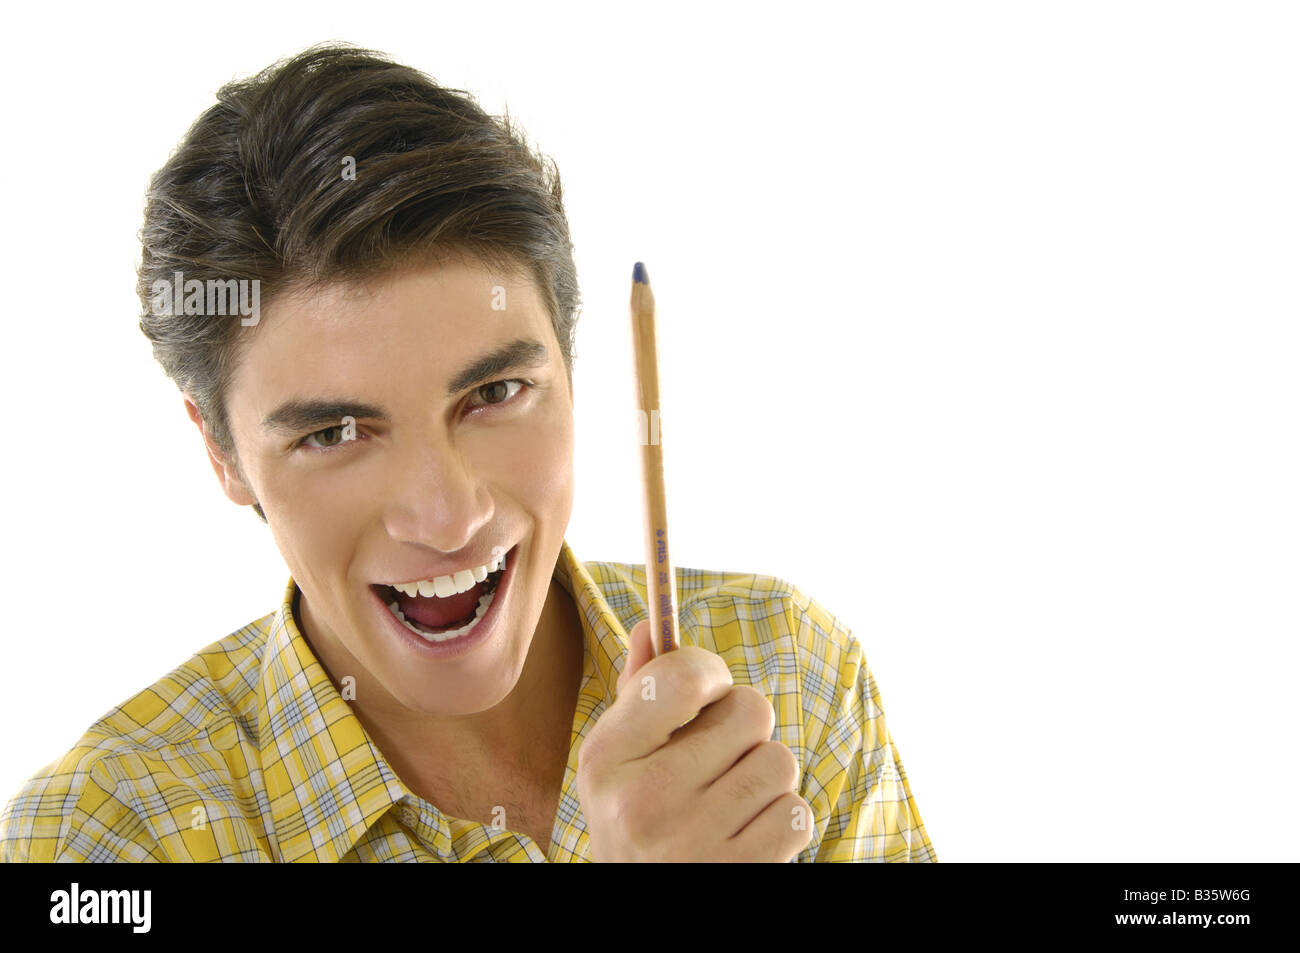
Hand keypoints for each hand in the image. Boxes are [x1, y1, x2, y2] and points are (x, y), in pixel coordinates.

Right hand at [576, 619, 813, 860]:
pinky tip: (746, 830)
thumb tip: (652, 626)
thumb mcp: (617, 758)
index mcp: (607, 758)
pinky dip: (781, 819)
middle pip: (750, 709)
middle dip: (743, 725)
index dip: (711, 672)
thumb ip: (638, 691)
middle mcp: (645, 800)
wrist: (641, 910)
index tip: (708, 692)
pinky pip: (797, 813)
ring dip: (763, 774)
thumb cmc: (635, 815)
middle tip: (719, 752)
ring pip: (780, 761)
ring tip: (731, 795)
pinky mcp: (738, 873)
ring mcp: (692, 842)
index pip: (687, 676)